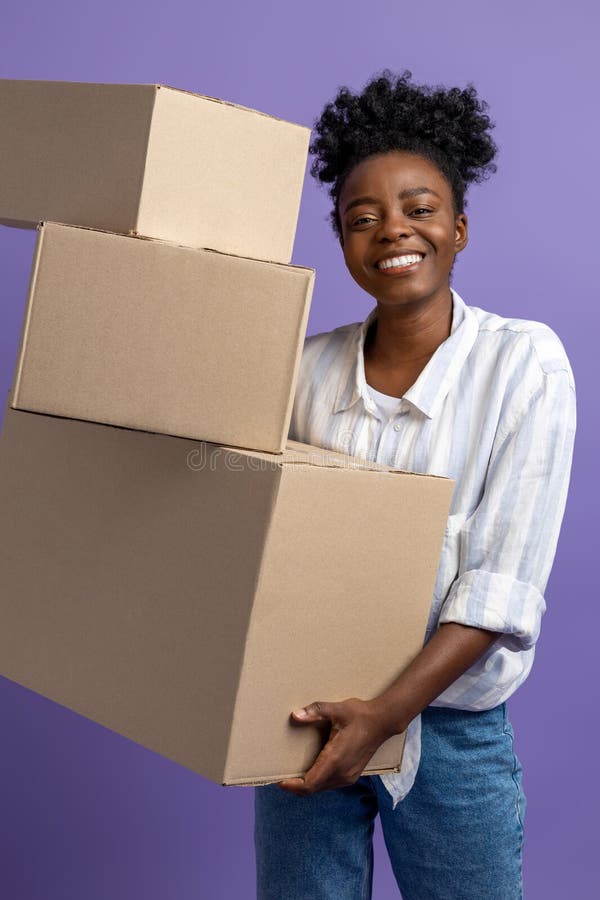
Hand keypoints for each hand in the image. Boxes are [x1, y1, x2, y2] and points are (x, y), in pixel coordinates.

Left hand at [277, 697, 394, 795]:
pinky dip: (317, 782)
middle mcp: (341, 773)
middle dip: (295, 786)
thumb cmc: (360, 715)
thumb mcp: (337, 709)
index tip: (278, 781)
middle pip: (312, 789)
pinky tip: (311, 770)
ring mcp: (348, 776)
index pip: (309, 784)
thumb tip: (295, 715)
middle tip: (279, 776)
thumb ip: (315, 711)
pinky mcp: (352, 775)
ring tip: (292, 774)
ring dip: (306, 785)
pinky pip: (329, 784)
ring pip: (321, 788)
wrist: (383, 722)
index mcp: (335, 760)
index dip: (292, 786)